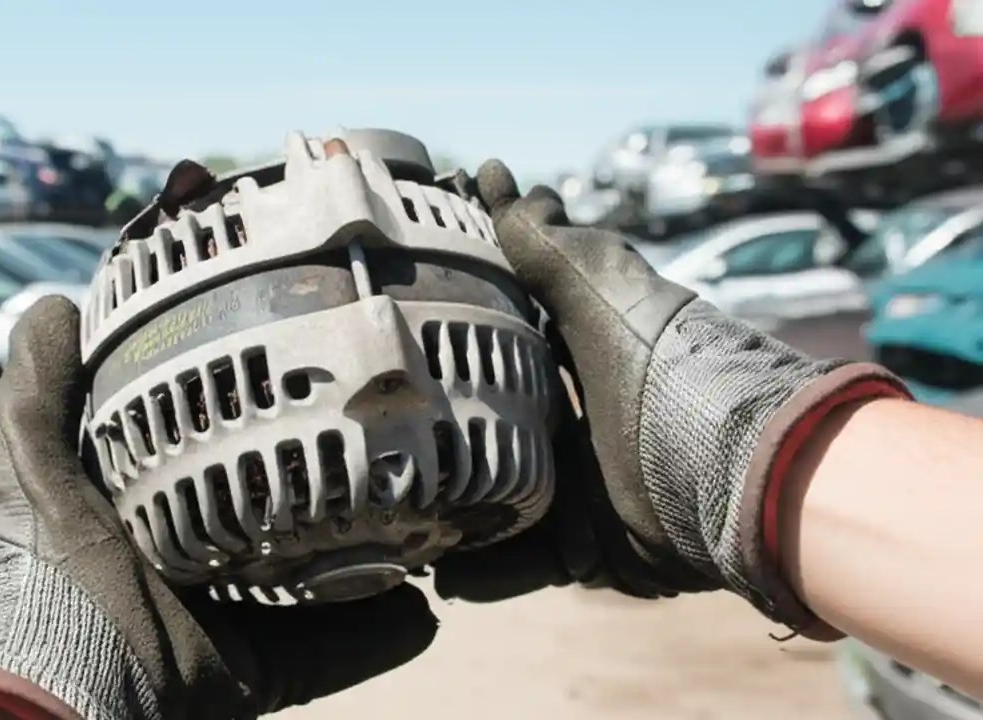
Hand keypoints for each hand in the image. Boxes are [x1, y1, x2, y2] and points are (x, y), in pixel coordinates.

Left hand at [0, 297, 436, 719]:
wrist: (55, 698)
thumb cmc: (38, 578)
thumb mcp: (26, 467)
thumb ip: (37, 392)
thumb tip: (53, 304)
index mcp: (124, 510)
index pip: (182, 448)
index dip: (225, 410)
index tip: (280, 368)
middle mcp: (170, 565)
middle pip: (251, 513)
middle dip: (301, 482)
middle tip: (364, 440)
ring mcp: (210, 625)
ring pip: (299, 585)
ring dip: (355, 559)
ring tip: (413, 519)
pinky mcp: (243, 677)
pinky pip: (323, 654)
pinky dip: (372, 638)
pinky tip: (422, 615)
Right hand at [434, 161, 904, 637]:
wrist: (730, 473)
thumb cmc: (661, 367)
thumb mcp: (593, 288)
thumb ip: (543, 244)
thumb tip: (493, 179)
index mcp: (576, 356)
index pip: (505, 327)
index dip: (460, 314)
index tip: (407, 304)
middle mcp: (572, 418)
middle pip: (491, 413)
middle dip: (441, 416)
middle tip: (376, 414)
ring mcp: (575, 485)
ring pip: (495, 492)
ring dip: (451, 501)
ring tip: (390, 508)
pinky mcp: (584, 547)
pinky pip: (522, 564)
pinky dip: (486, 573)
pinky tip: (443, 579)